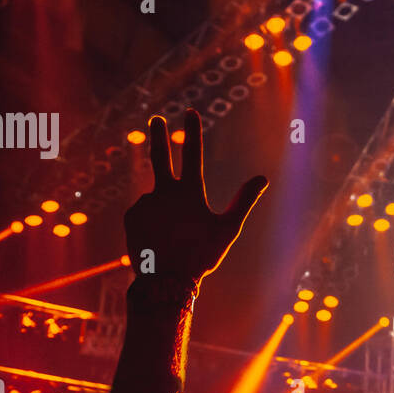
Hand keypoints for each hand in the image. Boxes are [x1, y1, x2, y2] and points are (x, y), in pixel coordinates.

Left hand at [125, 109, 267, 284]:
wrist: (165, 281)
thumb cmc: (201, 255)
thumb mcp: (228, 229)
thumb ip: (244, 201)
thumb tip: (263, 178)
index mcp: (190, 192)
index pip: (193, 153)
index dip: (192, 131)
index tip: (190, 111)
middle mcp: (164, 191)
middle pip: (160, 155)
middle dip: (159, 134)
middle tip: (156, 119)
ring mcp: (145, 202)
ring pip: (156, 200)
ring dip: (164, 213)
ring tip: (172, 239)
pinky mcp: (131, 215)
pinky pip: (143, 213)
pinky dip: (151, 222)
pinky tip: (157, 240)